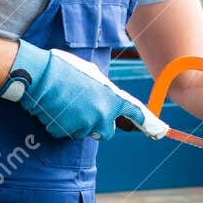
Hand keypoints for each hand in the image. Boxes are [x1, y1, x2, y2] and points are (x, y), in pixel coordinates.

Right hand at [0, 41, 168, 140]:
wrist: (41, 74)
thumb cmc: (65, 69)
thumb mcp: (93, 75)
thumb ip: (104, 92)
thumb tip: (107, 99)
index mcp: (112, 98)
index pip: (136, 112)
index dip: (148, 123)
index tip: (160, 131)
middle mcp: (103, 114)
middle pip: (106, 131)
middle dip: (97, 125)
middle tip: (82, 109)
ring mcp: (85, 125)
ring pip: (84, 132)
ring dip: (76, 123)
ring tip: (65, 103)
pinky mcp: (68, 132)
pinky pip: (66, 133)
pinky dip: (61, 125)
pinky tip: (55, 109)